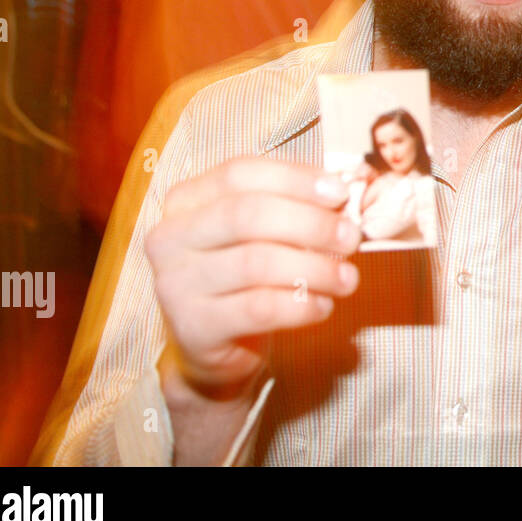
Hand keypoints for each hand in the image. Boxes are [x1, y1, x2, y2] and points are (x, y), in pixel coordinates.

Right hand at [146, 157, 361, 396]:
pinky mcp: (193, 328)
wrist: (212, 347)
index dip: (294, 179)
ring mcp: (174, 284)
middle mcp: (170, 237)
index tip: (340, 193)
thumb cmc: (243, 278)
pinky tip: (324, 305)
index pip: (238, 174)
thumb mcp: (259, 234)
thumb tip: (339, 196)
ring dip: (315, 268)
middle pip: (246, 215)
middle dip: (310, 223)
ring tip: (348, 277)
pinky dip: (301, 306)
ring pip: (255, 263)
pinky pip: (258, 309)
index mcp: (185, 200)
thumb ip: (290, 208)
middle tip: (351, 238)